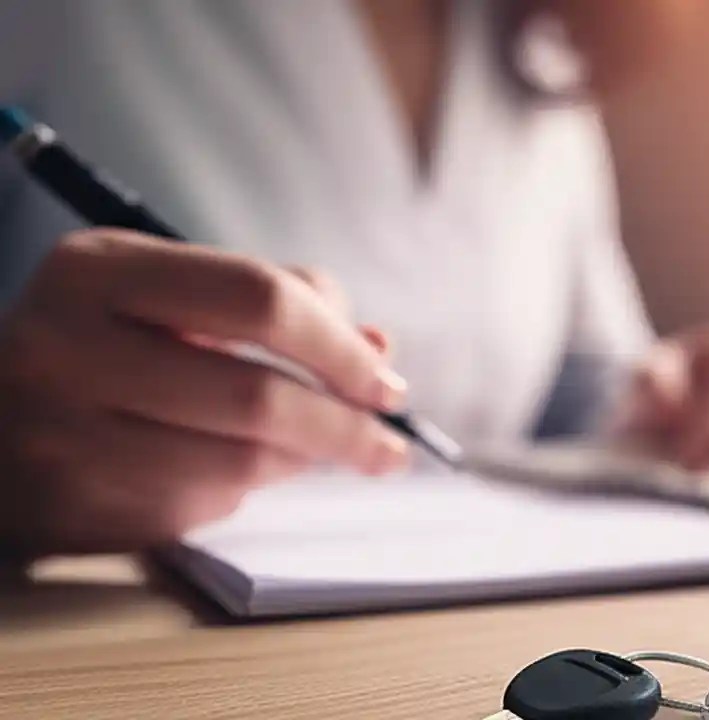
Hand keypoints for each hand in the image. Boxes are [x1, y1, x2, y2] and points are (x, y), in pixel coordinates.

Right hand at [0, 230, 408, 554]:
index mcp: (98, 270)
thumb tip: (379, 351)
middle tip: (387, 446)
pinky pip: (199, 508)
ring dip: (300, 464)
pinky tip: (240, 472)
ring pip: (235, 465)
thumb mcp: (173, 292)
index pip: (258, 298)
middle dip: (343, 427)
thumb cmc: (109, 343)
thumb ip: (280, 304)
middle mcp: (66, 345)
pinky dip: (242, 492)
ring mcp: (60, 433)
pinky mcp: (71, 504)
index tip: (386, 385)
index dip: (340, 348)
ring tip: (321, 454)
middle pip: (255, 394)